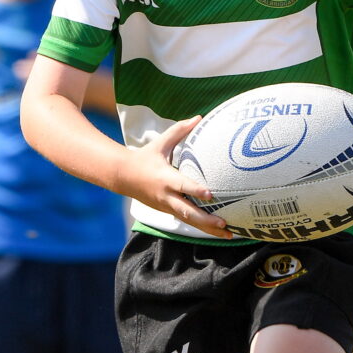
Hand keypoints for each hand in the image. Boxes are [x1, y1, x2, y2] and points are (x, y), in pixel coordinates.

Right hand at [117, 116, 231, 238]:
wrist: (123, 177)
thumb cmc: (144, 157)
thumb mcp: (160, 143)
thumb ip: (179, 130)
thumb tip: (199, 117)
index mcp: (165, 178)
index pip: (182, 186)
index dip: (195, 190)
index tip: (210, 195)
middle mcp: (166, 196)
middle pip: (187, 212)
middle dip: (206, 220)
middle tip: (224, 224)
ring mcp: (167, 207)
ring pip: (189, 221)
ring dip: (208, 229)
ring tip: (229, 234)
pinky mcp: (168, 212)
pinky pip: (187, 222)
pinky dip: (203, 228)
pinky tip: (220, 233)